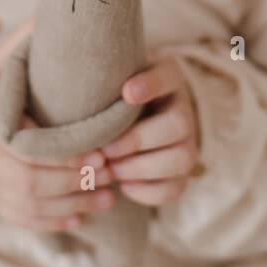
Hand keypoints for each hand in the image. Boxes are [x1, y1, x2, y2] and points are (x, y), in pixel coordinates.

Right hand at [0, 18, 117, 232]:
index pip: (25, 145)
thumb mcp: (4, 56)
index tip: (101, 153)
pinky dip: (50, 222)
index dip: (64, 156)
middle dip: (74, 183)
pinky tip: (80, 217)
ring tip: (108, 197)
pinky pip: (18, 218)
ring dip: (70, 204)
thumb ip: (34, 38)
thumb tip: (74, 2)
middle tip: (112, 175)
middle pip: (27, 180)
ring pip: (26, 204)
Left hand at [101, 56, 199, 206]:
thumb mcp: (112, 76)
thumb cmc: (114, 93)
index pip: (167, 76)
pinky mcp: (181, 173)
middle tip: (106, 149)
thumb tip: (79, 86)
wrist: (133, 118)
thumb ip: (103, 77)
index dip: (150, 85)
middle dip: (138, 141)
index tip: (127, 93)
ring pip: (181, 159)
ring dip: (140, 168)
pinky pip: (174, 188)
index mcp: (167, 77)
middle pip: (178, 125)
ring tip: (110, 169)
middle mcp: (184, 109)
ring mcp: (187, 143)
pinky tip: (122, 184)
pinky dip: (146, 191)